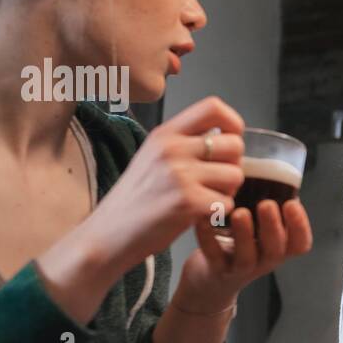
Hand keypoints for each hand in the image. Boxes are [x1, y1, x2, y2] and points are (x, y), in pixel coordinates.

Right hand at [95, 96, 247, 266]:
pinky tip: (198, 215)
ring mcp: (180, 175)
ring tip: (204, 199)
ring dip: (227, 192)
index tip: (231, 141)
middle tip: (217, 182)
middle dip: (233, 166)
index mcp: (165, 134)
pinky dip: (217, 213)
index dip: (233, 123)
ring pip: (235, 175)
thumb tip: (226, 136)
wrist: (107, 235)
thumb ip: (184, 143)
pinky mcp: (187, 202)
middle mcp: (172, 149)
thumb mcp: (152, 157)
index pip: (213, 107)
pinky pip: (227, 203)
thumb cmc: (135, 201)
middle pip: (234, 145)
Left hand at [177, 198, 314, 310]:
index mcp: (278, 247)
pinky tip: (203, 220)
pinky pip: (213, 255)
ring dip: (245, 234)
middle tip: (267, 204)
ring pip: (246, 256)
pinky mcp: (216, 269)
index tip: (292, 203)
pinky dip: (208, 238)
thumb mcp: (261, 230)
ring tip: (240, 213)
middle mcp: (263, 260)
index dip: (300, 226)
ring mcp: (239, 268)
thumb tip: (273, 170)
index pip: (299, 243)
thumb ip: (269, 209)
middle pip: (275, 250)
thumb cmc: (240, 245)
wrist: (212, 280)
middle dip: (273, 226)